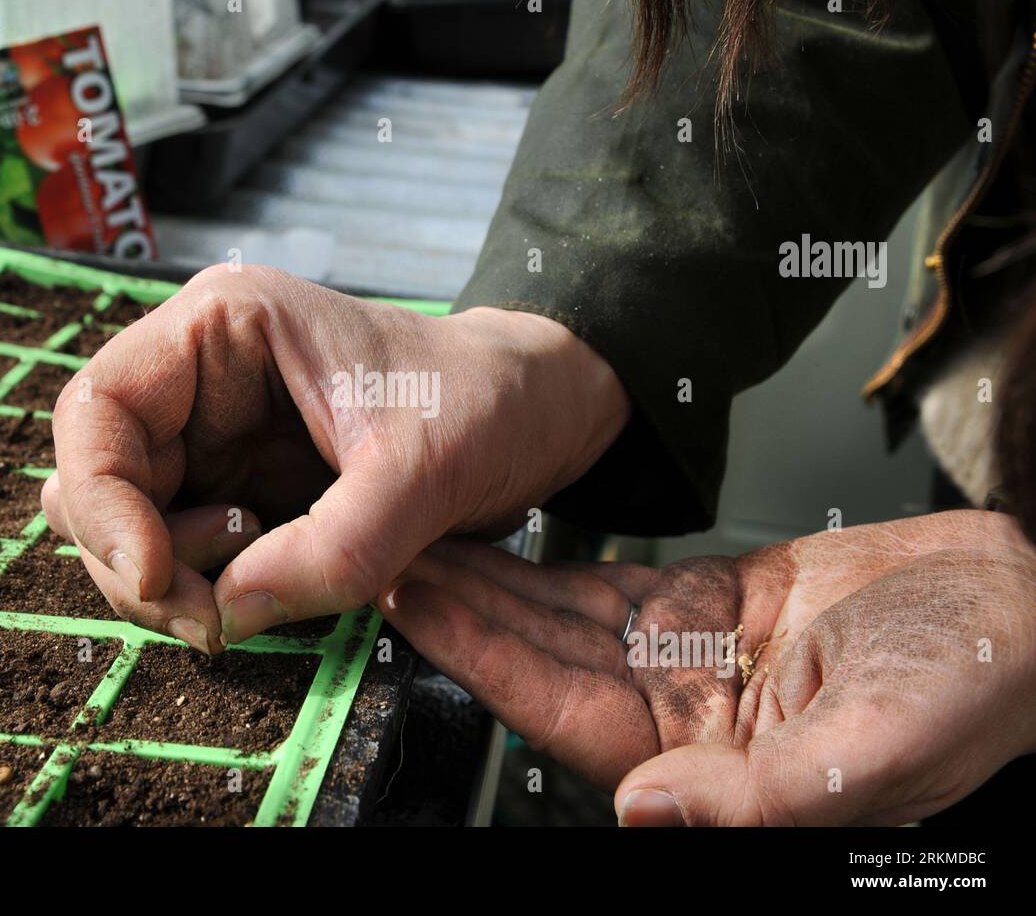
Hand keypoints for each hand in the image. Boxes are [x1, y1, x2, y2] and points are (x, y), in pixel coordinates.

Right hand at [43, 264, 628, 651]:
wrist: (535, 415)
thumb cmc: (488, 402)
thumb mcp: (425, 471)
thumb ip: (334, 549)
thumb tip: (225, 616)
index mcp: (224, 328)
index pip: (97, 409)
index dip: (104, 502)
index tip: (158, 579)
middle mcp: (200, 379)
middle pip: (99, 481)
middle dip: (139, 561)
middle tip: (216, 617)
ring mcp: (216, 438)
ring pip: (131, 527)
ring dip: (171, 583)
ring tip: (259, 591)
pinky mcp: (240, 489)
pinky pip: (184, 553)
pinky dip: (205, 592)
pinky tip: (268, 590)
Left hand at [379, 510, 1035, 824]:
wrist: (1019, 609)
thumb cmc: (979, 686)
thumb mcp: (881, 750)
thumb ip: (762, 795)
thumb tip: (644, 810)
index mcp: (714, 768)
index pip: (565, 715)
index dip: (483, 658)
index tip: (413, 604)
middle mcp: (687, 719)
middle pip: (544, 660)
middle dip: (462, 609)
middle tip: (378, 553)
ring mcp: (693, 659)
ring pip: (565, 619)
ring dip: (492, 581)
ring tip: (416, 538)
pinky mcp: (711, 606)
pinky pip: (612, 586)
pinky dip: (552, 564)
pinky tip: (503, 545)